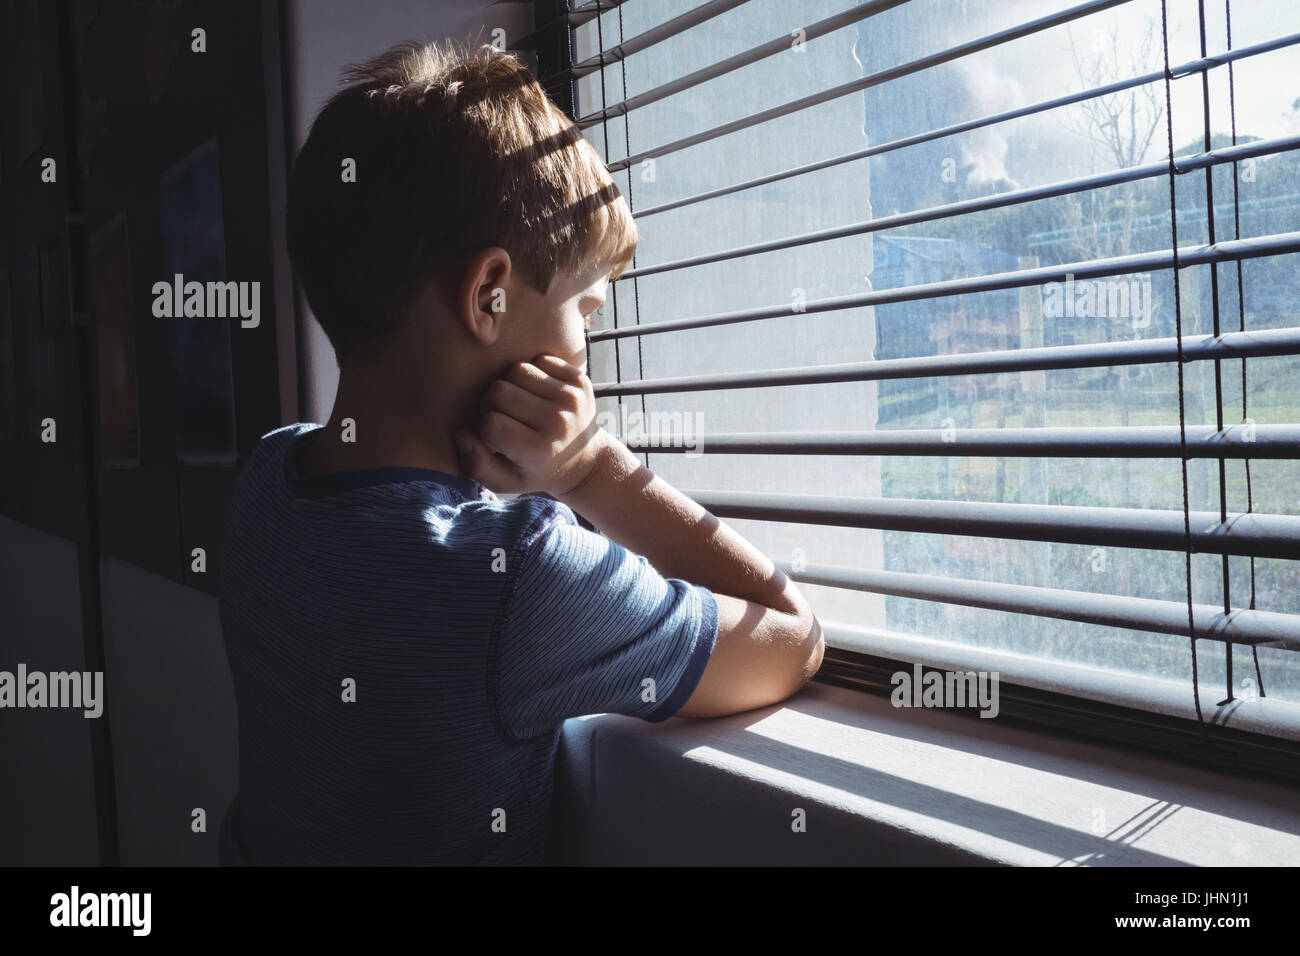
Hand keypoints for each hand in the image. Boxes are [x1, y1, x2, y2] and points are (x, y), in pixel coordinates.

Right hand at [454, 354, 611, 496]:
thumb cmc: (536, 470)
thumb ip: (476, 464)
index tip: (496, 438)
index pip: (491, 423)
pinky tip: (538, 394)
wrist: (585, 461)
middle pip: (498, 391)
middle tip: (505, 418)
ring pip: (517, 370)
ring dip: (512, 385)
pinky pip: (540, 359)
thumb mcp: (504, 480)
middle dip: (492, 403)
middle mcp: (558, 423)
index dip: (484, 428)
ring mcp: (571, 398)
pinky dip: (533, 373)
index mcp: (539, 450)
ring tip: (521, 405)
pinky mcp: (580, 379)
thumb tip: (461, 434)